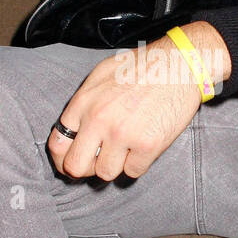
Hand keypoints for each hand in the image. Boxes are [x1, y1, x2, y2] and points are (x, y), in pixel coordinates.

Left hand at [48, 23, 230, 180]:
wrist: (179, 63)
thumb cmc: (143, 66)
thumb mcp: (102, 74)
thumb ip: (84, 103)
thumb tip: (73, 130)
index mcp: (84, 102)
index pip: (57, 144)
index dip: (62, 158)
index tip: (70, 161)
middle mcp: (99, 120)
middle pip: (75, 167)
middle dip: (85, 168)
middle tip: (98, 161)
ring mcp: (123, 134)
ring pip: (105, 173)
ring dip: (115, 165)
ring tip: (126, 147)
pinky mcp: (147, 145)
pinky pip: (133, 172)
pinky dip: (138, 163)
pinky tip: (144, 145)